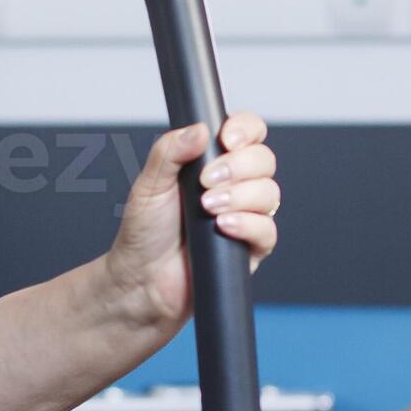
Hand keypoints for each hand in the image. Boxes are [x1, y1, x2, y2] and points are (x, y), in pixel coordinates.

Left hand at [105, 114, 278, 325]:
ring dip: (240, 196)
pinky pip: (267, 230)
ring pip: (269, 193)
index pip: (248, 132)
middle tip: (205, 181)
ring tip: (208, 208)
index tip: (227, 139)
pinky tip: (223, 227)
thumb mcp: (149, 184)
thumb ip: (170, 151)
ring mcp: (246, 216)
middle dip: (238, 166)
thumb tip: (199, 129)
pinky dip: (247, 225)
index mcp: (214, 162)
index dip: (245, 129)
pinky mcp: (251, 248)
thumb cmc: (144, 233)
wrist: (141, 280)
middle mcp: (236, 185)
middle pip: (264, 159)